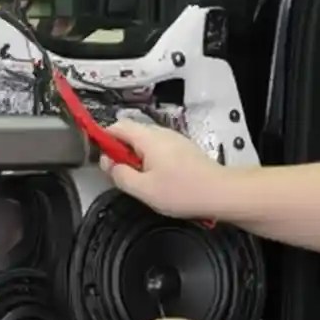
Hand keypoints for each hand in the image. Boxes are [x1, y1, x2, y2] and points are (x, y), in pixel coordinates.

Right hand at [101, 120, 233, 219]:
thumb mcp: (143, 189)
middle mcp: (161, 133)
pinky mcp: (184, 149)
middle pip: (131, 133)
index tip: (98, 154)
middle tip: (119, 173)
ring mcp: (175, 140)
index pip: (118, 126)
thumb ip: (120, 175)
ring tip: (139, 180)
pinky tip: (156, 179)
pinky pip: (159, 149)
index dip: (103, 137)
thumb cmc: (183, 191)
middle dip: (120, 150)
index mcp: (148, 138)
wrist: (221, 193)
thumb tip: (108, 163)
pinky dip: (151, 160)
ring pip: (145, 142)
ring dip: (136, 157)